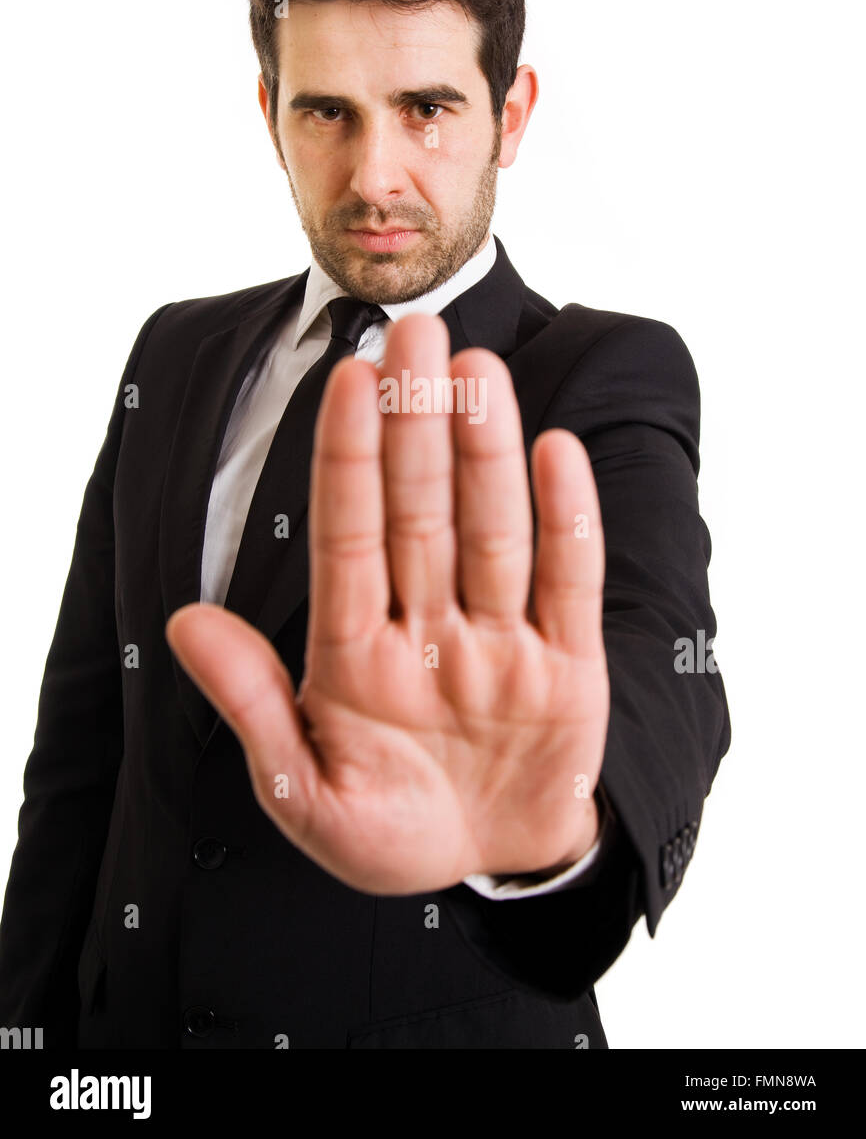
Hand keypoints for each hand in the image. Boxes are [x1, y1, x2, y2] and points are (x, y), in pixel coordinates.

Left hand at [166, 313, 608, 894]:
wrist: (492, 868)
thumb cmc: (390, 831)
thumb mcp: (307, 794)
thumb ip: (255, 707)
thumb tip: (185, 619)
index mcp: (357, 654)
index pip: (349, 538)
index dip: (348, 460)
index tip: (349, 380)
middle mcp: (430, 628)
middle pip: (421, 512)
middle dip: (418, 424)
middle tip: (415, 330)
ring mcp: (502, 642)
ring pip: (493, 530)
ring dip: (486, 451)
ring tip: (476, 368)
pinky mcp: (568, 666)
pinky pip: (570, 584)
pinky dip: (568, 522)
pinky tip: (554, 452)